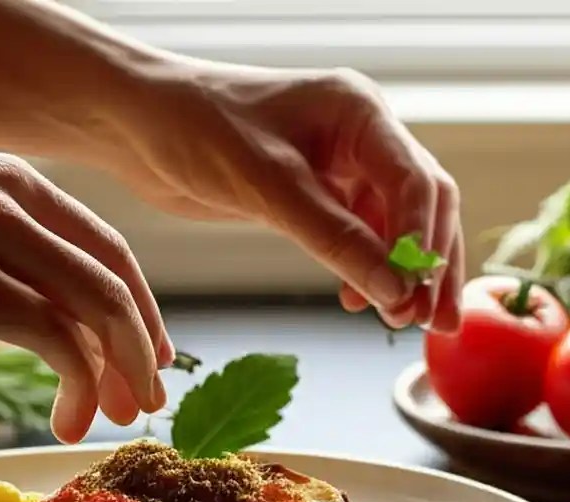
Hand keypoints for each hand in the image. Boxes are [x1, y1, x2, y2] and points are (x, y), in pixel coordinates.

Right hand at [0, 140, 172, 442]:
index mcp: (7, 178)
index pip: (101, 245)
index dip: (134, 303)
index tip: (141, 348)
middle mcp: (15, 200)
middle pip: (115, 280)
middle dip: (140, 346)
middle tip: (143, 395)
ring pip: (102, 311)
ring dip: (120, 372)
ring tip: (114, 417)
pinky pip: (59, 342)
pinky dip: (78, 385)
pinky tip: (67, 416)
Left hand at [99, 63, 462, 331]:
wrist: (134, 121)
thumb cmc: (194, 127)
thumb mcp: (267, 185)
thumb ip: (334, 238)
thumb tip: (397, 289)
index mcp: (359, 111)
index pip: (418, 181)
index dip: (426, 243)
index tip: (419, 297)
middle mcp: (358, 133)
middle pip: (422, 204)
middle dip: (430, 262)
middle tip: (435, 322)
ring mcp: (336, 162)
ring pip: (393, 223)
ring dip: (400, 270)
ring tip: (398, 320)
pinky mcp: (310, 191)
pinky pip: (357, 232)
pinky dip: (364, 267)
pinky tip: (356, 300)